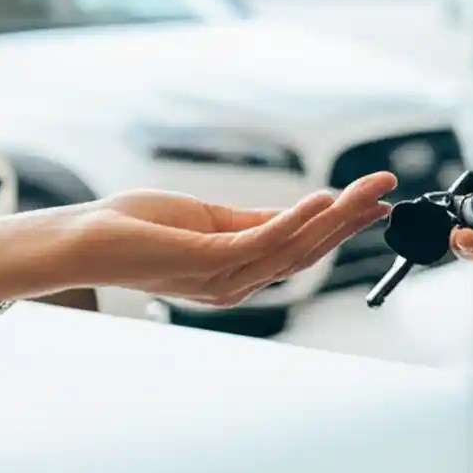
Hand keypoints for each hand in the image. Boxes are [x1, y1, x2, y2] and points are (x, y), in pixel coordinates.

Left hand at [0, 173, 396, 307]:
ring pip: (297, 247)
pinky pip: (266, 240)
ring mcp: (225, 276)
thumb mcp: (207, 219)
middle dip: (353, 219)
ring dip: (338, 216)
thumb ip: (251, 220)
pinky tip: (322, 199)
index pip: (302, 249)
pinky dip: (298, 220)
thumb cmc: (134, 227)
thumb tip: (299, 210)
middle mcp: (238, 283)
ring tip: (370, 189)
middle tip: (388, 190)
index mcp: (238, 273)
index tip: (376, 204)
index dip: (342, 226)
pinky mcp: (209, 259)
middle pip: (310, 250)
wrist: (84, 239)